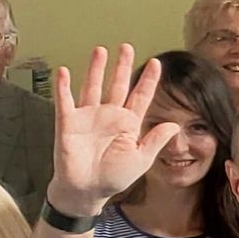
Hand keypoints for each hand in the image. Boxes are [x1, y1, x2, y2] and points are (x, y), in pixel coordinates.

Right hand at [49, 47, 175, 214]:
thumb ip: (155, 140)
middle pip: (117, 85)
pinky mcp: (68, 123)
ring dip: (96, 69)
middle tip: (126, 47)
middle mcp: (108, 115)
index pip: (140, 97)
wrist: (87, 190)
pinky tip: (64, 71)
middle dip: (122, 66)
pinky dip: (63, 87)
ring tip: (101, 50)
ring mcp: (88, 117)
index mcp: (128, 123)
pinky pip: (65, 101)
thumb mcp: (141, 159)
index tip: (156, 63)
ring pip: (93, 87)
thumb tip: (174, 125)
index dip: (148, 80)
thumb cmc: (113, 177)